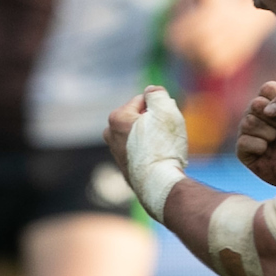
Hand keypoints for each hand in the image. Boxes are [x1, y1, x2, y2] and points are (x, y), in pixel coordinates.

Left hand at [105, 87, 187, 220]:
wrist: (159, 183)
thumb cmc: (163, 146)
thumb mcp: (164, 110)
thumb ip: (157, 94)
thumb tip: (150, 91)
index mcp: (116, 118)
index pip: (143, 100)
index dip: (159, 108)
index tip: (165, 123)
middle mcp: (110, 135)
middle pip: (140, 118)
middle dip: (155, 122)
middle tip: (165, 136)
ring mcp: (116, 152)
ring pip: (142, 135)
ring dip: (154, 137)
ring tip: (163, 149)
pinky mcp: (125, 167)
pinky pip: (142, 151)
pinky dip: (152, 152)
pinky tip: (159, 160)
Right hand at [235, 81, 275, 187]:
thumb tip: (267, 110)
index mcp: (273, 103)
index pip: (267, 88)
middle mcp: (258, 116)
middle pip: (255, 104)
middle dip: (273, 118)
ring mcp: (248, 133)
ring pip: (247, 122)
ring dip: (267, 133)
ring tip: (275, 142)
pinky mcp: (243, 151)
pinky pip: (244, 141)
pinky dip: (259, 146)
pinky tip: (266, 152)